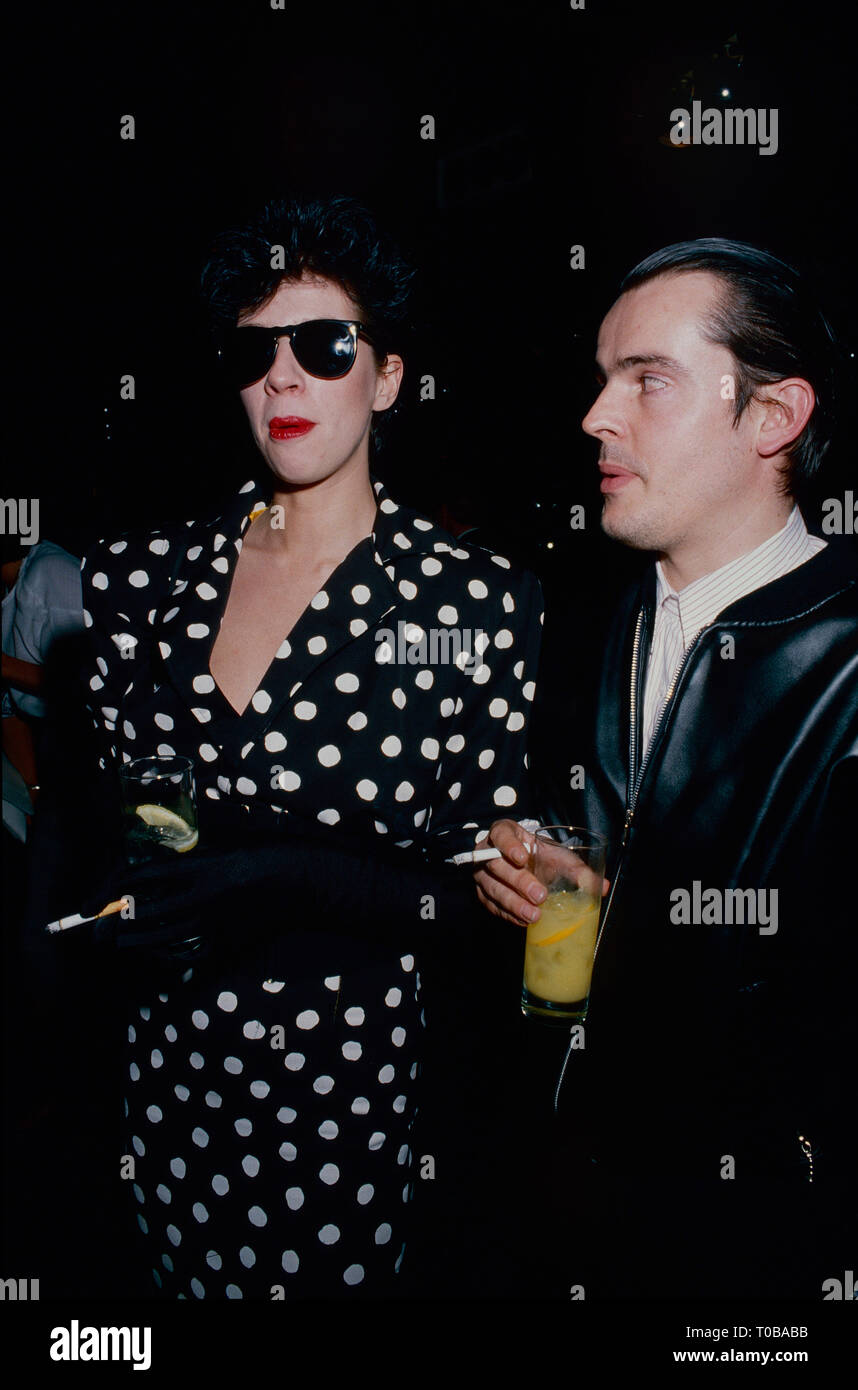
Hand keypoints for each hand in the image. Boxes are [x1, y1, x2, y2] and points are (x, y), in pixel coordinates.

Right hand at [474, 819, 608, 928]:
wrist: (527, 865)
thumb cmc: (541, 856)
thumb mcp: (559, 856)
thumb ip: (577, 869)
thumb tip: (601, 887)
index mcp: (505, 833)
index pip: (500, 835)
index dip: (508, 846)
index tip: (522, 858)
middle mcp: (488, 851)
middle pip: (496, 865)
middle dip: (519, 882)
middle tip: (539, 895)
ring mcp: (482, 874)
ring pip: (492, 888)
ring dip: (513, 904)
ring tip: (533, 916)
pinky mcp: (483, 893)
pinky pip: (492, 905)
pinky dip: (508, 914)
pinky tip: (524, 921)